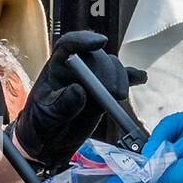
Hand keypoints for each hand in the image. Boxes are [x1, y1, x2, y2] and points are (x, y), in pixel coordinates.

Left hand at [15, 31, 146, 170]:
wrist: (50, 142)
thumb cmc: (41, 125)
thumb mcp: (46, 117)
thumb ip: (62, 104)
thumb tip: (80, 90)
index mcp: (57, 66)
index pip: (69, 44)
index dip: (84, 40)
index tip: (100, 42)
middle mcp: (77, 68)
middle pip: (96, 57)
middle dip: (107, 70)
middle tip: (112, 92)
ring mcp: (93, 78)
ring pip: (111, 67)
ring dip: (119, 77)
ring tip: (117, 97)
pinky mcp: (105, 91)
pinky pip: (121, 80)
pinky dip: (132, 78)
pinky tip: (141, 78)